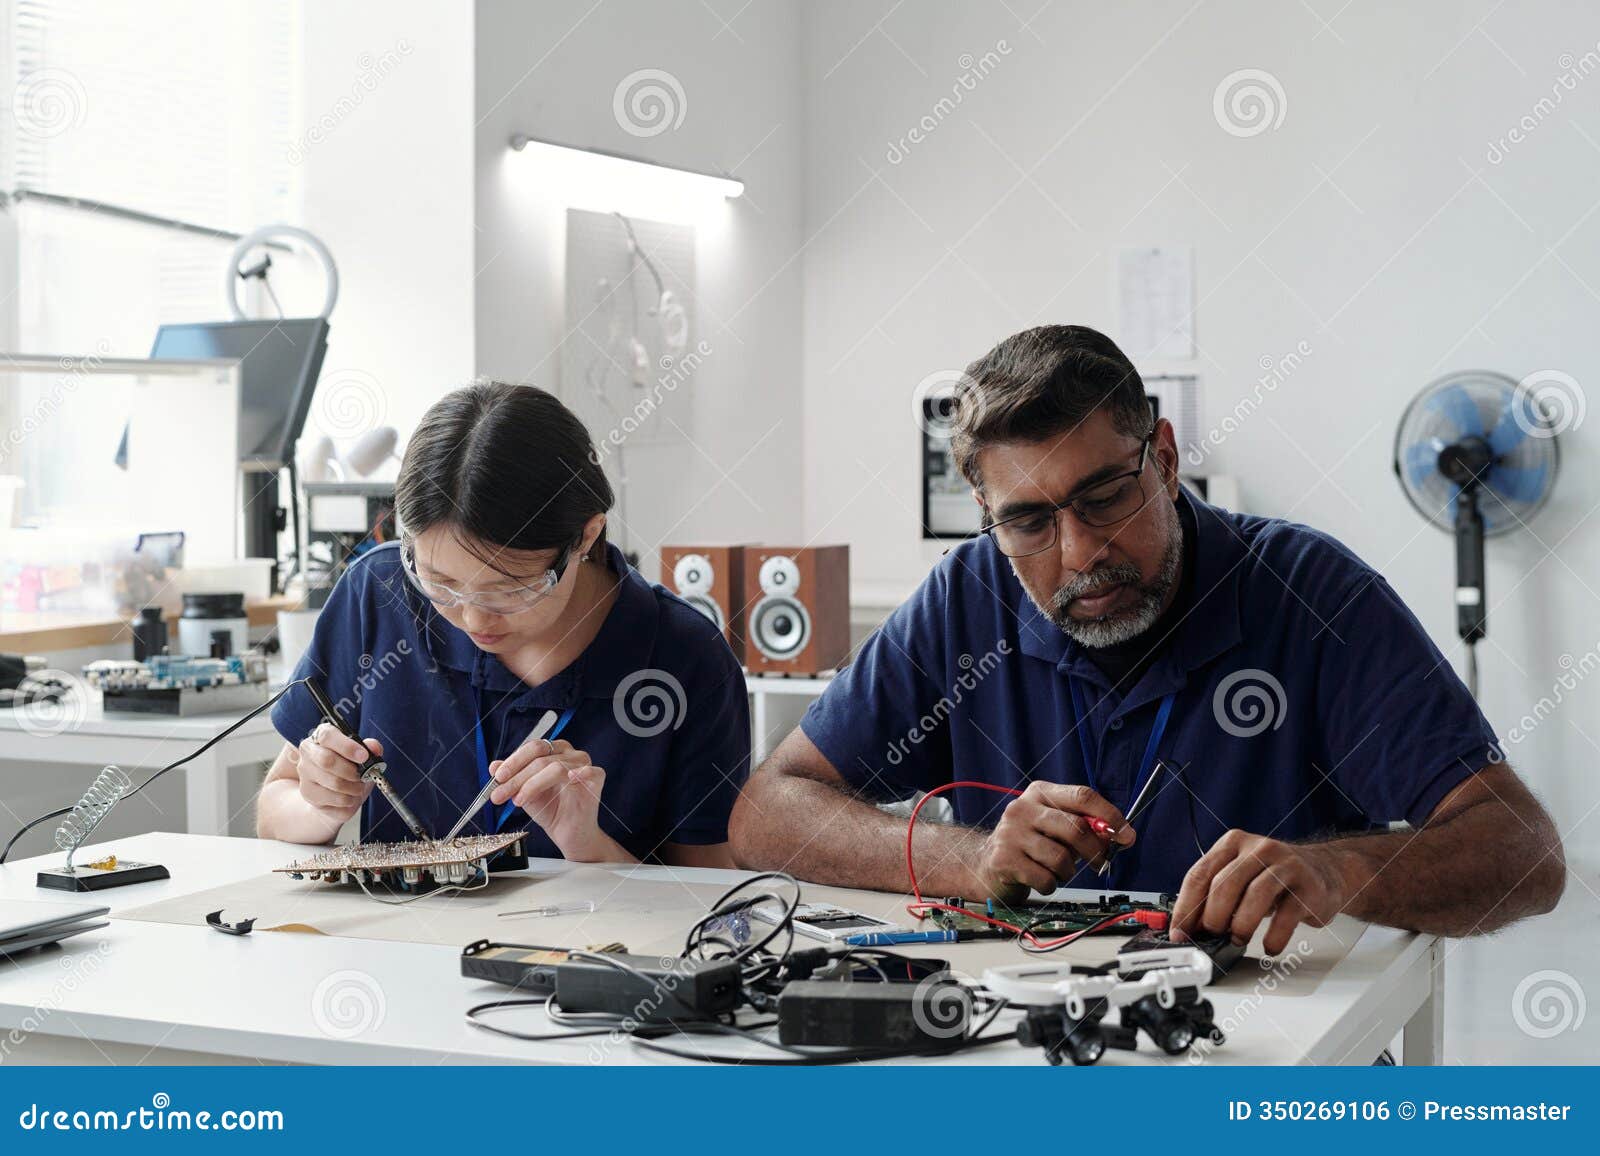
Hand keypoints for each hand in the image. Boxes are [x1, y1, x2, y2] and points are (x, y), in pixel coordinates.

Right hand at [294, 724, 377, 822]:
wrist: (335, 793)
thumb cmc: (350, 767)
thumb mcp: (362, 755)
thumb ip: (370, 747)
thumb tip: (375, 748)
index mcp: (320, 736)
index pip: (327, 735)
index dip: (347, 746)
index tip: (364, 756)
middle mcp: (308, 752)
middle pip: (327, 760)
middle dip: (352, 770)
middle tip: (363, 775)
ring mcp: (305, 774)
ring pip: (334, 782)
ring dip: (354, 787)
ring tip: (359, 787)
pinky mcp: (308, 794)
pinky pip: (335, 799)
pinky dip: (350, 799)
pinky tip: (351, 796)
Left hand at [488, 739, 609, 858]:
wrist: (568, 833)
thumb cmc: (550, 810)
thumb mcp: (524, 793)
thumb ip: (511, 778)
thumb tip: (494, 766)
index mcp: (554, 751)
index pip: (533, 748)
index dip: (514, 761)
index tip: (498, 777)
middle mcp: (571, 754)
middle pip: (541, 758)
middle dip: (517, 777)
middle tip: (500, 794)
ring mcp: (585, 766)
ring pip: (556, 768)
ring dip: (532, 785)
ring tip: (519, 801)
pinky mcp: (597, 780)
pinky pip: (591, 772)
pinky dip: (580, 773)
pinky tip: (569, 778)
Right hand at [971, 782, 1132, 899]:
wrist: (986, 863)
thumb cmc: (1030, 844)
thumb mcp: (1055, 827)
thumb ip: (1084, 826)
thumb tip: (1120, 834)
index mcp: (1040, 793)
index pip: (1082, 796)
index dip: (1110, 816)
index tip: (1127, 835)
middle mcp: (1023, 808)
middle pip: (1075, 828)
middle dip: (1095, 851)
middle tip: (1100, 864)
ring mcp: (1011, 833)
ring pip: (1061, 857)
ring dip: (1069, 872)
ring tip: (1060, 871)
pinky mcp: (1004, 859)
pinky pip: (1045, 878)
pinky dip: (1051, 884)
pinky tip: (1042, 879)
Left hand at [1171, 829, 1347, 954]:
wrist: (1325, 871)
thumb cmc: (1274, 877)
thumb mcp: (1241, 875)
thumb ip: (1216, 894)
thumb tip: (1189, 928)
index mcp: (1233, 843)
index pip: (1199, 874)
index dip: (1185, 908)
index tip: (1179, 933)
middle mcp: (1258, 849)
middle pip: (1224, 884)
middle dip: (1212, 918)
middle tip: (1212, 936)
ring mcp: (1286, 866)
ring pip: (1254, 896)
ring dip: (1241, 926)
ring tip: (1238, 939)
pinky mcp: (1309, 888)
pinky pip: (1286, 916)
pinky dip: (1273, 937)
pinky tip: (1269, 945)